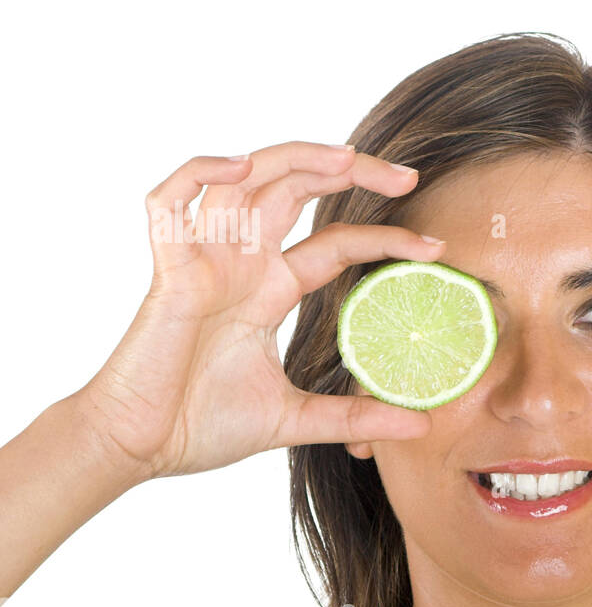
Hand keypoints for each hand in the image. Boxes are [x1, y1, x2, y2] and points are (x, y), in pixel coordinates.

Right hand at [78, 141, 442, 480]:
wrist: (139, 449)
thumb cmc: (200, 426)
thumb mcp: (295, 418)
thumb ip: (355, 416)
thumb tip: (422, 423)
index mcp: (270, 290)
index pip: (336, 244)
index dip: (385, 238)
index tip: (436, 247)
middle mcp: (241, 264)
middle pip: (296, 190)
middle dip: (350, 171)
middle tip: (407, 177)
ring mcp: (204, 261)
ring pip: (243, 178)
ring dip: (292, 158)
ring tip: (347, 158)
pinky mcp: (167, 270)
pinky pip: (168, 201)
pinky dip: (197, 172)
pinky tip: (238, 165)